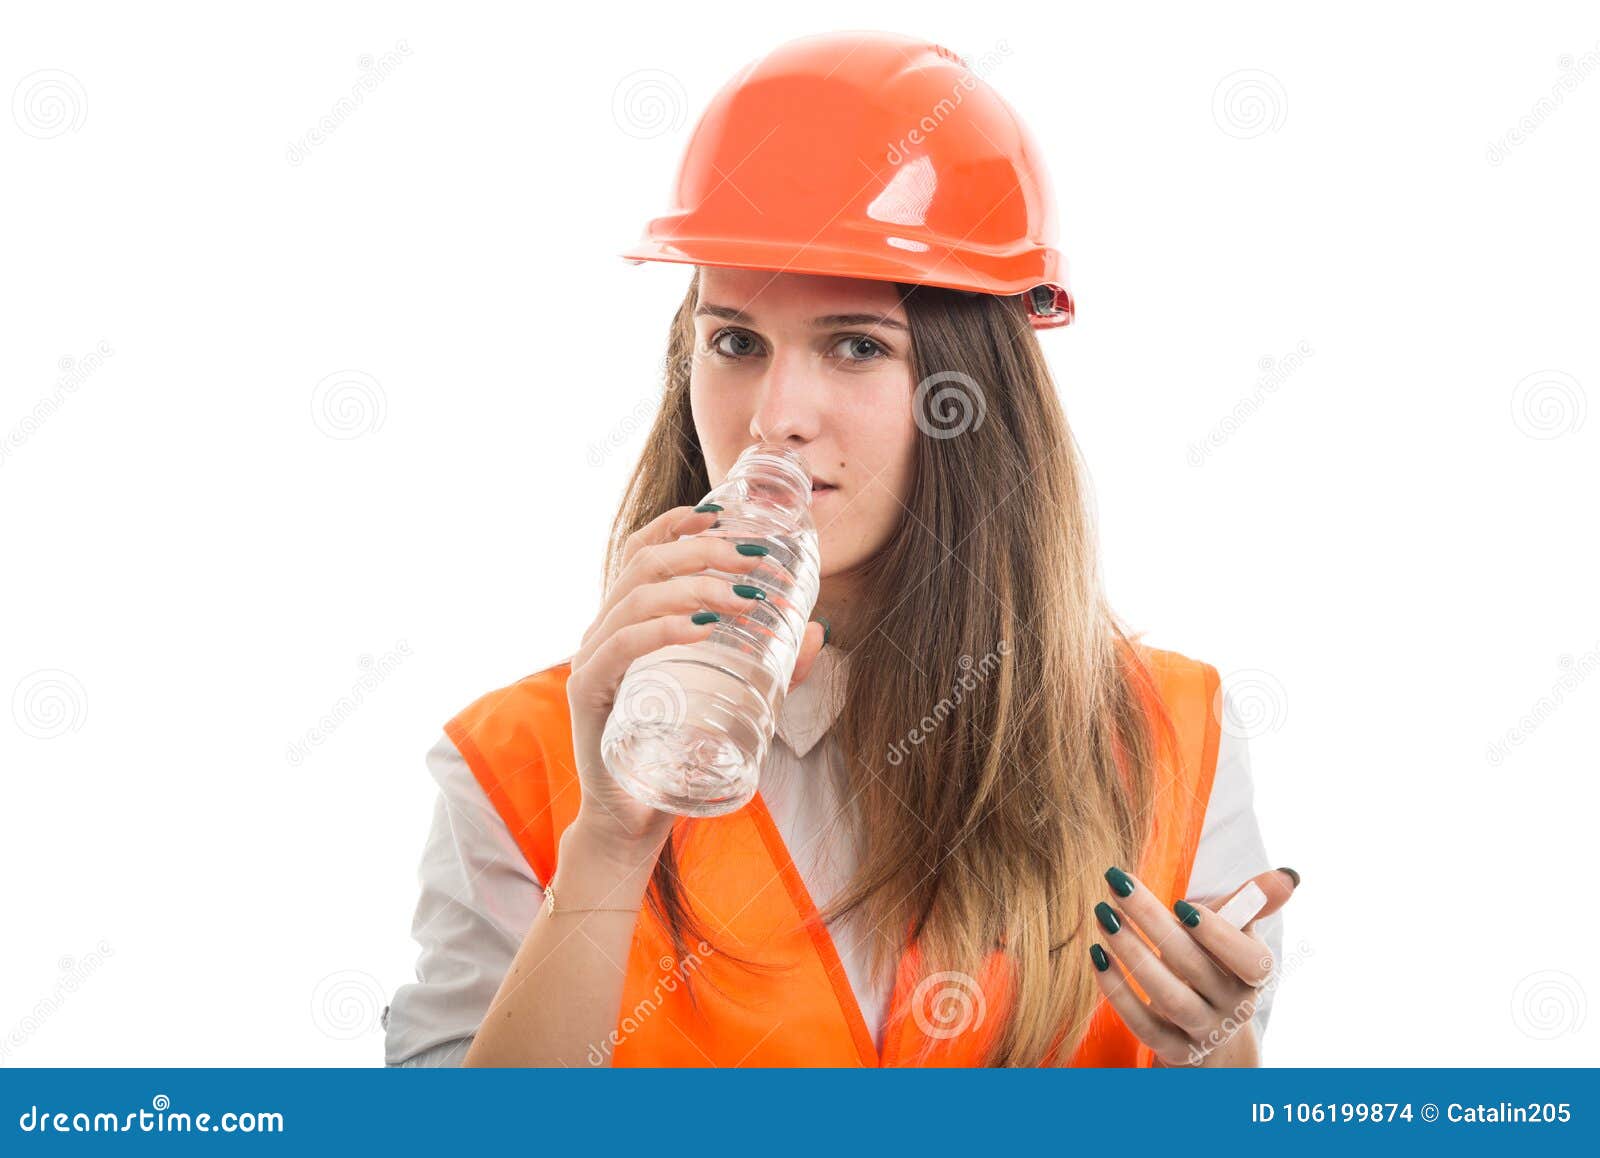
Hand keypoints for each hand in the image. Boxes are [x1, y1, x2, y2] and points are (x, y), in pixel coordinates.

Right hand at [565, 504, 826, 856]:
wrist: (635, 821)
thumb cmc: (677, 752)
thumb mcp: (733, 700)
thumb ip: (774, 668)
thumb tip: (817, 632)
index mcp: (629, 620)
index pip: (643, 550)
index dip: (680, 524)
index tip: (726, 516)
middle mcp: (604, 631)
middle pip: (646, 564)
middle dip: (706, 553)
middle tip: (758, 562)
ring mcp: (592, 661)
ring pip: (636, 598)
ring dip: (696, 588)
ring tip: (744, 599)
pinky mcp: (589, 696)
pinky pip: (619, 649)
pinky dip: (660, 630)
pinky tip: (698, 629)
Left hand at [1089, 866, 1298, 1066]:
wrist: (1211, 1029)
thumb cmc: (1217, 963)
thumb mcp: (1236, 932)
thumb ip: (1253, 902)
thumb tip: (1289, 875)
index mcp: (1254, 973)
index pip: (1249, 960)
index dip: (1218, 935)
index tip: (1181, 903)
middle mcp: (1235, 1006)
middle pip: (1194, 967)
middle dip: (1152, 922)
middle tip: (1118, 886)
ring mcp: (1205, 1032)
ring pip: (1168, 997)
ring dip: (1132, 953)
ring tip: (1104, 917)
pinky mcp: (1175, 1052)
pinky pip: (1144, 1026)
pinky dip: (1118, 992)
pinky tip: (1098, 957)